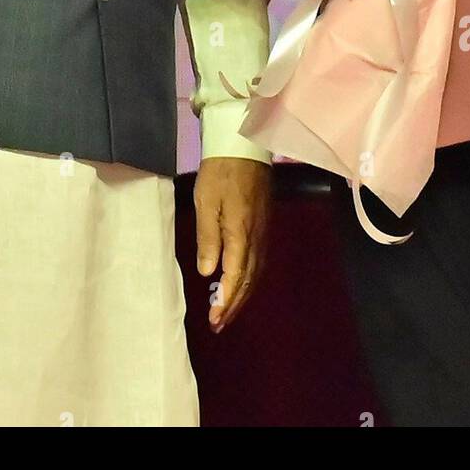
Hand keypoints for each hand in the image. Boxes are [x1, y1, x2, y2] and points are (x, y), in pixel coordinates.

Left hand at [194, 157, 270, 331]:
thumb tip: (209, 273)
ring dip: (242, 294)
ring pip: (256, 272)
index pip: (235, 277)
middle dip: (234, 304)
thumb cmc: (219, 172)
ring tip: (228, 310)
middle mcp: (257, 237)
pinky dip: (249, 278)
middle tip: (220, 324)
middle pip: (249, 279)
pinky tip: (240, 281)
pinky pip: (258, 260)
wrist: (243, 145)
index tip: (214, 320)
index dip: (225, 301)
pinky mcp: (263, 224)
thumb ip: (208, 238)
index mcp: (241, 234)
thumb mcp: (206, 202)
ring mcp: (263, 231)